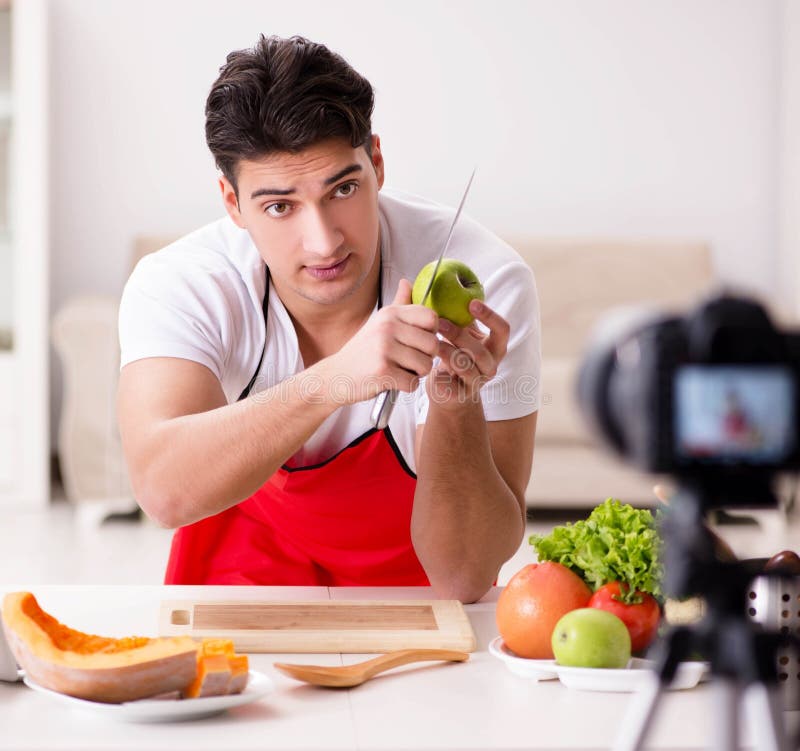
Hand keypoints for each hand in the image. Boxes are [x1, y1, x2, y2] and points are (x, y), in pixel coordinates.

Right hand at [321, 280, 439, 404]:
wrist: (337, 374)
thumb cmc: (362, 351)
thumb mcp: (379, 321)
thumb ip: (398, 303)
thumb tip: (406, 282)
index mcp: (390, 314)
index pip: (431, 318)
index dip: (431, 333)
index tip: (419, 340)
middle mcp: (388, 327)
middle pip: (433, 344)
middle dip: (426, 357)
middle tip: (410, 360)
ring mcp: (384, 348)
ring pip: (425, 365)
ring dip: (417, 373)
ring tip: (400, 369)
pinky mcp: (383, 371)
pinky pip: (413, 383)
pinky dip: (406, 386)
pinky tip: (393, 380)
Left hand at [427, 299, 508, 409]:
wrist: (448, 391)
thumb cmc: (454, 357)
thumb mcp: (458, 335)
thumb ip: (454, 315)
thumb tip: (424, 284)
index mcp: (495, 346)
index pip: (503, 329)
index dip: (490, 316)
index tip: (472, 303)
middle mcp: (491, 364)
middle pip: (480, 350)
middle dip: (459, 334)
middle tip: (439, 322)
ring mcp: (479, 381)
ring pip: (467, 365)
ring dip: (447, 351)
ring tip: (431, 340)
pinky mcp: (464, 393)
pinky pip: (454, 380)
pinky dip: (441, 368)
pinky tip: (429, 360)